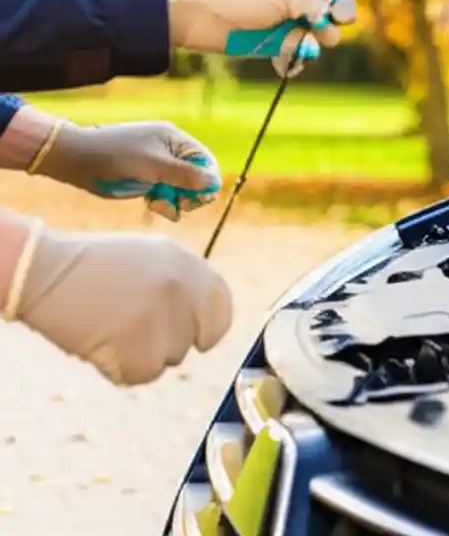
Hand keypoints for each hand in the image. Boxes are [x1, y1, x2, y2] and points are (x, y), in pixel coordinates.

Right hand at [7, 223, 231, 385]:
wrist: (42, 271)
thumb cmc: (93, 267)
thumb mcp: (150, 258)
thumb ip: (184, 284)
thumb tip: (206, 323)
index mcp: (188, 264)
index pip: (222, 310)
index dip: (207, 328)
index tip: (196, 337)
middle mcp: (182, 288)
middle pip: (192, 340)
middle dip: (167, 343)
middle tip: (133, 329)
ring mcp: (162, 317)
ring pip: (168, 360)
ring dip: (141, 355)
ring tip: (110, 329)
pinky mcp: (139, 345)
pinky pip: (143, 374)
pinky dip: (122, 368)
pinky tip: (101, 345)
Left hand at [30, 120, 220, 221]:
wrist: (74, 160)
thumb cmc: (114, 158)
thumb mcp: (154, 167)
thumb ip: (185, 175)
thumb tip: (214, 183)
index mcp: (174, 139)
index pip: (205, 161)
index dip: (206, 182)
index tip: (196, 200)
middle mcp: (169, 150)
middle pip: (196, 175)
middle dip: (190, 193)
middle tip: (179, 206)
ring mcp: (157, 163)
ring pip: (181, 187)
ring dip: (176, 200)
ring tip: (160, 206)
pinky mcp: (146, 176)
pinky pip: (166, 191)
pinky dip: (164, 201)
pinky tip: (153, 205)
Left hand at [158, 0, 356, 76]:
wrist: (190, 12)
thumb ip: (316, 5)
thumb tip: (337, 24)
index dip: (341, 5)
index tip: (344, 20)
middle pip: (323, 17)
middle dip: (326, 29)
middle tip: (320, 36)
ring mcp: (276, 21)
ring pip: (309, 38)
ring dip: (309, 48)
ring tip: (299, 55)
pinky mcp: (265, 42)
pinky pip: (291, 53)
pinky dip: (292, 61)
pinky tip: (284, 66)